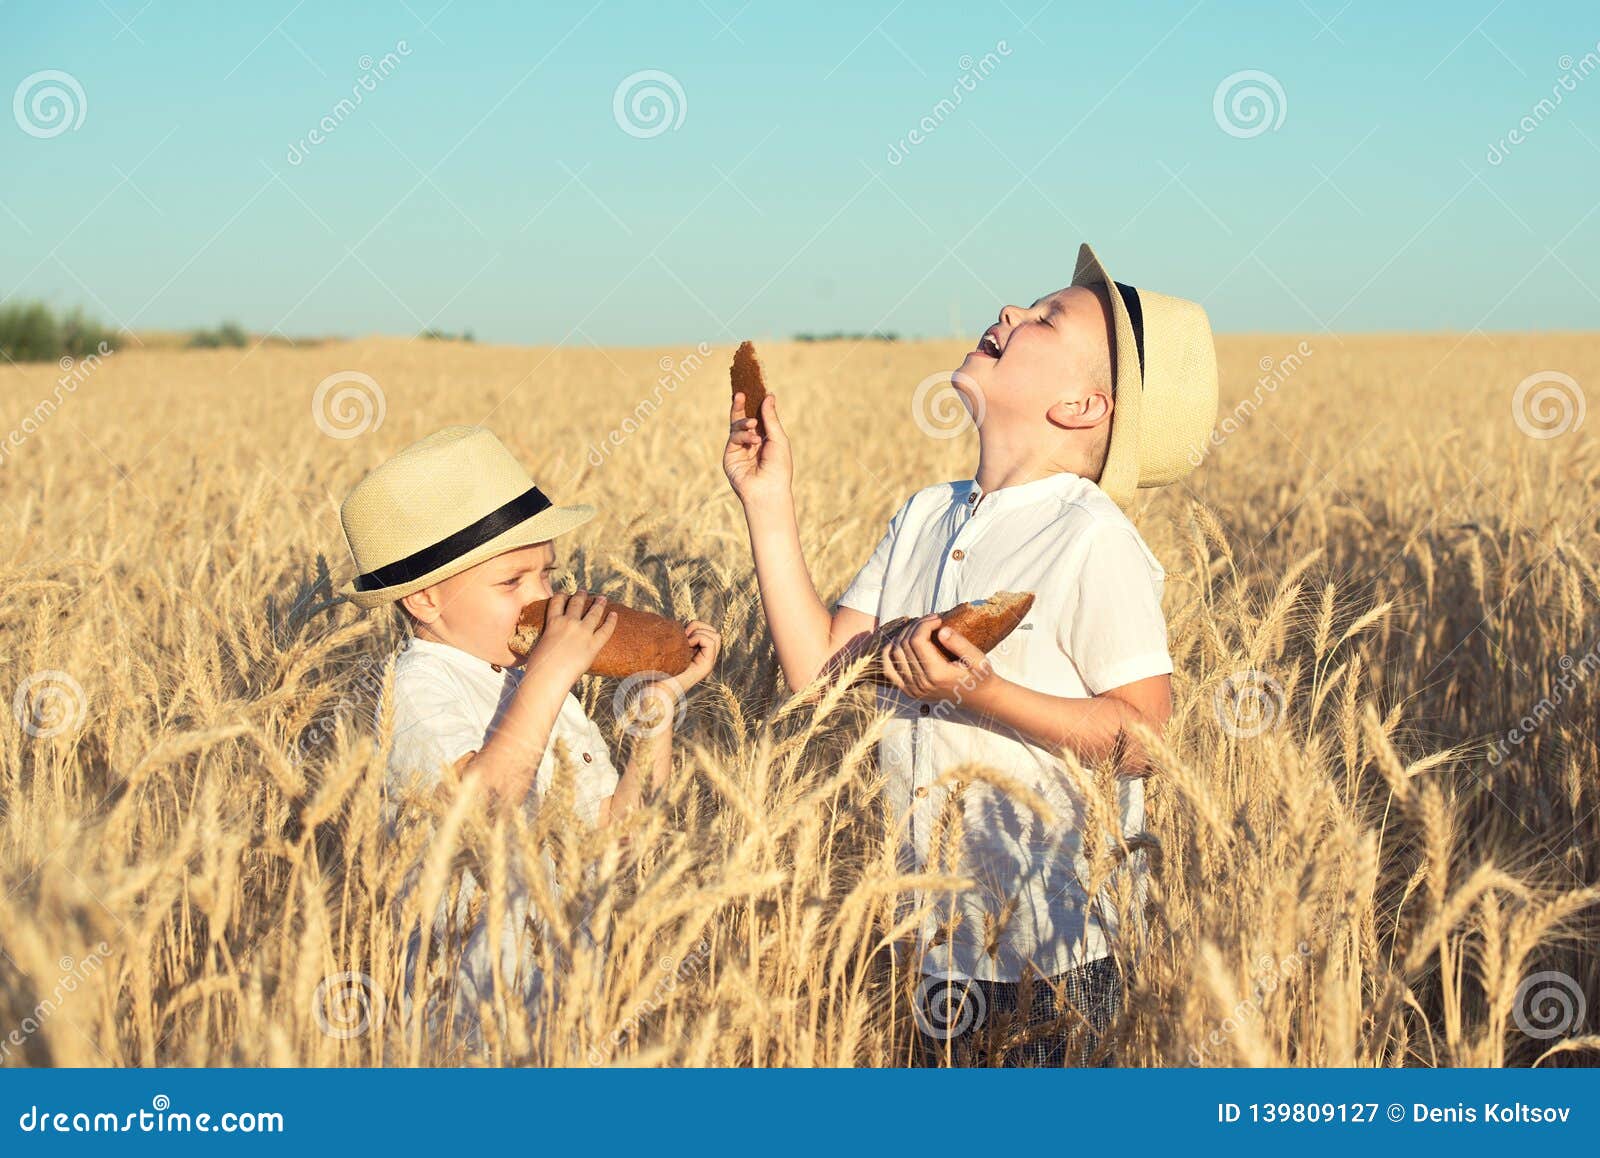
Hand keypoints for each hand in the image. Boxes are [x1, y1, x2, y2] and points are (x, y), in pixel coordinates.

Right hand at [525, 590, 616, 684]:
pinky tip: (614, 614)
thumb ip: (547, 640)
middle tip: (584, 591)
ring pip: (593, 612)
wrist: (547, 677)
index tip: (564, 593)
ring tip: (602, 598)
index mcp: (552, 622)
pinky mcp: (593, 644)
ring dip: (598, 603)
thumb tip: (547, 645)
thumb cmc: (539, 667)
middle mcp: (568, 623)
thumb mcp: (539, 647)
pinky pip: (606, 630)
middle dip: (580, 596)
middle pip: (576, 603)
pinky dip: (611, 621)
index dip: (561, 595)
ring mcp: (582, 632)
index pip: (556, 602)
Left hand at [636, 619, 719, 704]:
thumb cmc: (656, 673)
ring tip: (685, 642)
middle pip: (714, 632)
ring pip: (716, 636)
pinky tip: (686, 646)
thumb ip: (678, 639)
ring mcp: (707, 664)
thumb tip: (682, 624)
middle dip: (699, 626)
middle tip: (684, 635)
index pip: (708, 632)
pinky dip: (699, 638)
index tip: (681, 634)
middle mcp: (705, 660)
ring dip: (699, 632)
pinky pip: (712, 642)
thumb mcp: (668, 651)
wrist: (656, 692)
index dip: (696, 626)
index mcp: (697, 655)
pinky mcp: (706, 667)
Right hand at [723, 391, 792, 507]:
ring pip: (736, 426)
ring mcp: (739, 449)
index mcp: (766, 438)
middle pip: (742, 418)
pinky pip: (733, 438)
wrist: (768, 490)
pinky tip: (753, 441)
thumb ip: (770, 418)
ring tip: (753, 425)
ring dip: (744, 422)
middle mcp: (752, 442)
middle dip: (741, 406)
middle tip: (740, 393)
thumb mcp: (778, 438)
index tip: (753, 388)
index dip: (755, 404)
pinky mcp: (730, 456)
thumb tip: (769, 396)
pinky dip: (743, 436)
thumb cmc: (779, 467)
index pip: (758, 417)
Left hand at [880, 615, 998, 705]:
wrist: (978, 698)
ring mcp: (912, 689)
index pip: (917, 641)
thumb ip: (960, 644)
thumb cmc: (980, 677)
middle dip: (915, 626)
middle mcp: (920, 683)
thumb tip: (941, 630)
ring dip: (904, 635)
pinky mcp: (908, 691)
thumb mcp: (979, 659)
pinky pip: (889, 670)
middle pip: (905, 644)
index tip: (938, 618)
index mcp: (937, 675)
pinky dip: (889, 653)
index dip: (924, 624)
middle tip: (930, 620)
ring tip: (920, 628)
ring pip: (894, 653)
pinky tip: (900, 642)